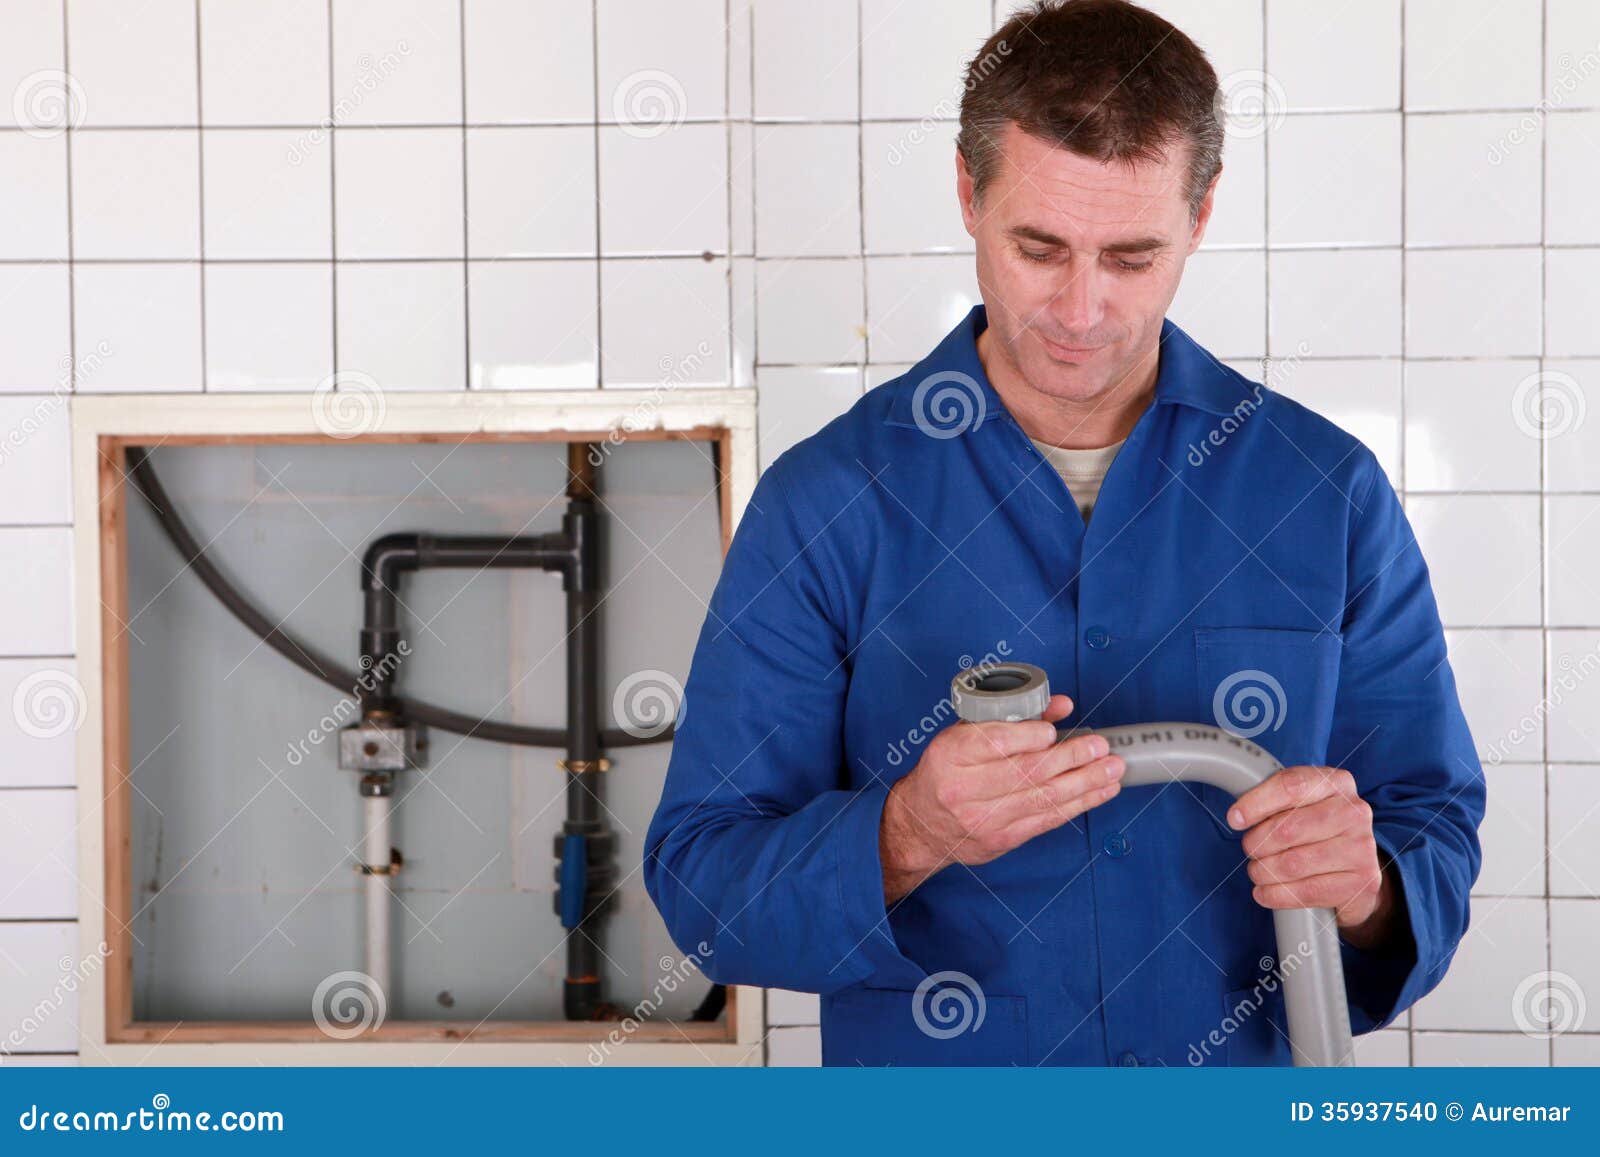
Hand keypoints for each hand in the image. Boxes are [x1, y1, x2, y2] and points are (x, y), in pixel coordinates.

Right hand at [879, 694, 1125, 903]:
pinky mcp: (1002, 839)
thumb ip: (1011, 717)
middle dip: (1071, 758)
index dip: (1029, 737)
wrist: (922, 824)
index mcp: (950, 754)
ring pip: (1044, 798)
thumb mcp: (964, 735)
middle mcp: (963, 788)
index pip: (994, 743)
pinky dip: (1079, 804)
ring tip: (1112, 768)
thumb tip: (1061, 705)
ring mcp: (983, 819)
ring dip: (1085, 782)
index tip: (1054, 732)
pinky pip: (1048, 820)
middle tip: (1100, 747)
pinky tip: (1100, 791)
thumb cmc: (946, 770)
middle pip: (1026, 772)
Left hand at [1226, 764, 1399, 949]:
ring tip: (1258, 871)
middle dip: (1256, 843)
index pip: (1290, 786)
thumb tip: (1237, 816)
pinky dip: (1275, 894)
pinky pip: (1306, 892)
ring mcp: (1362, 848)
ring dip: (1263, 871)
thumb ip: (1274, 800)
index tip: (1235, 819)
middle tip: (1251, 849)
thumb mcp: (1302, 803)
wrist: (1357, 869)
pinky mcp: (1361, 882)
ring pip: (1293, 863)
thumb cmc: (1319, 830)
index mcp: (1337, 783)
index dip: (1255, 804)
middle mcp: (1355, 812)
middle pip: (1286, 828)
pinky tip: (1265, 891)